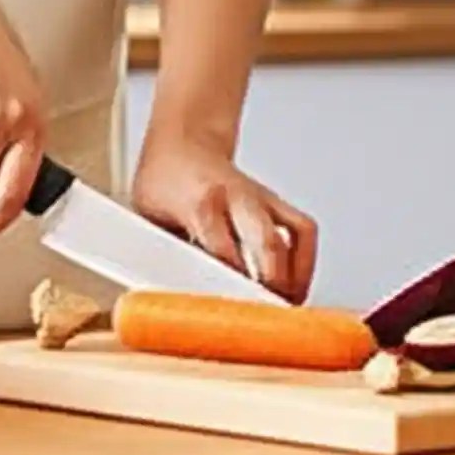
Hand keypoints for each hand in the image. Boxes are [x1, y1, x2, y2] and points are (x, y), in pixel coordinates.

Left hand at [131, 131, 316, 303]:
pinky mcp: (274, 202)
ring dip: (295, 276)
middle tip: (266, 314)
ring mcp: (260, 198)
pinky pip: (303, 230)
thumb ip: (164, 249)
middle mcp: (236, 197)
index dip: (230, 282)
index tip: (230, 310)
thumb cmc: (164, 179)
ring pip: (293, 235)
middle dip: (271, 282)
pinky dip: (305, 260)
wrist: (184, 140)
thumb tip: (168, 292)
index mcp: (200, 201)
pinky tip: (294, 285)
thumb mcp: (149, 213)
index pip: (222, 247)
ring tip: (285, 307)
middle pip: (266, 241)